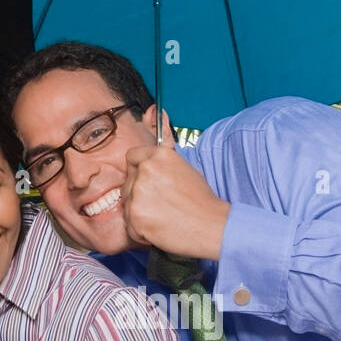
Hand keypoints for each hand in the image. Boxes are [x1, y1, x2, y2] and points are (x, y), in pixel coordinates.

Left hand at [120, 116, 230, 260]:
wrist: (213, 226)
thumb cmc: (201, 198)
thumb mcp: (183, 164)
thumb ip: (163, 139)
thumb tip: (151, 109)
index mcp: (158, 155)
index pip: (131, 158)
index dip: (140, 172)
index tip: (153, 183)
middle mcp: (146, 170)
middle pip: (128, 182)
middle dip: (140, 194)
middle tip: (164, 203)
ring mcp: (139, 193)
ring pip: (127, 204)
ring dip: (140, 213)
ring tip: (165, 216)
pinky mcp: (136, 217)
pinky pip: (129, 225)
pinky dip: (141, 231)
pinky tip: (161, 228)